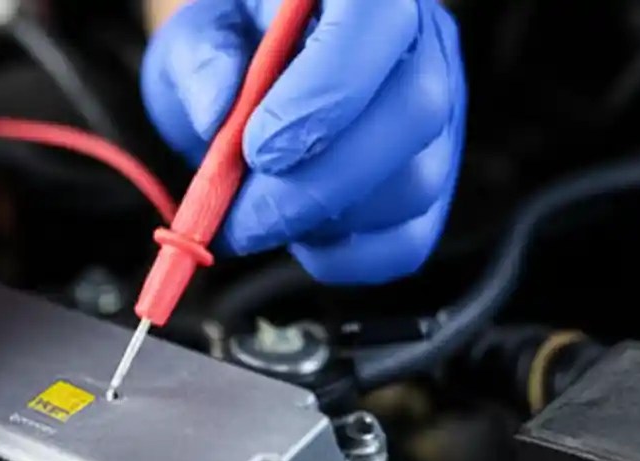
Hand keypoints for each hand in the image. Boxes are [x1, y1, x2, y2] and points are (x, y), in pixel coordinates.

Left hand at [141, 0, 465, 284]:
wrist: (249, 72)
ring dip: (322, 222)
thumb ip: (202, 64)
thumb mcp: (199, 36)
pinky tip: (297, 238)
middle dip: (313, 186)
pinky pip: (409, 240)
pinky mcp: (432, 180)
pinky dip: (344, 257)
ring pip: (413, 185)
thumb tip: (217, 115)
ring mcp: (440, 115)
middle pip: (411, 114)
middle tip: (240, 217)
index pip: (379, 25)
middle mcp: (422, 43)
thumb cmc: (232, 45)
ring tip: (256, 218)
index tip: (258, 150)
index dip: (325, 95)